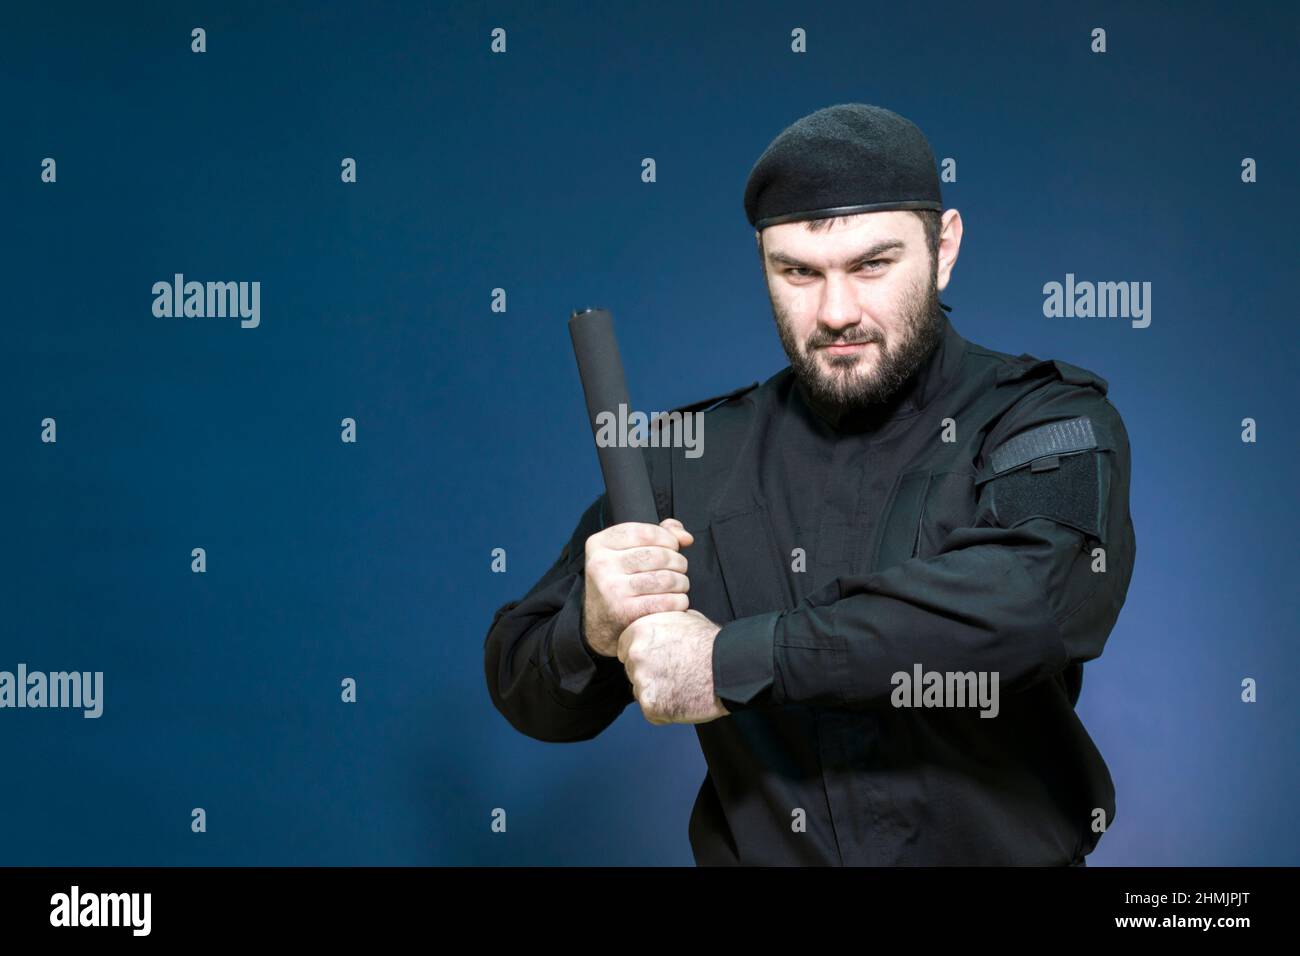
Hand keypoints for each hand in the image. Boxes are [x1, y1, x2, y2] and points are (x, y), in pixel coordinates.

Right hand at [581, 518, 693, 657]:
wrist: (599, 623)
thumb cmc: (619, 582)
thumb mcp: (626, 551)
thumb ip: (658, 536)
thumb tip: (685, 538)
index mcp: (600, 543)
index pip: (647, 532)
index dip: (669, 539)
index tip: (673, 548)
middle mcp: (602, 564)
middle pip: (659, 555)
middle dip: (679, 562)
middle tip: (680, 569)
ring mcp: (611, 589)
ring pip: (666, 579)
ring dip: (682, 582)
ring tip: (679, 585)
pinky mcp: (623, 612)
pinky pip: (666, 601)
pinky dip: (679, 601)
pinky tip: (676, 601)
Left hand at [617, 608, 730, 724]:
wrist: (728, 668)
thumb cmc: (711, 643)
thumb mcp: (682, 617)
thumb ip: (661, 624)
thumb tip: (659, 627)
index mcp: (639, 631)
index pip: (625, 648)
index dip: (643, 656)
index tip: (659, 660)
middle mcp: (635, 655)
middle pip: (632, 670)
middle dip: (649, 674)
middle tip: (673, 675)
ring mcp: (641, 681)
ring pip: (640, 691)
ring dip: (656, 693)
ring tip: (681, 687)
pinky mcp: (651, 705)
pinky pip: (651, 712)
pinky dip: (665, 711)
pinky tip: (683, 700)